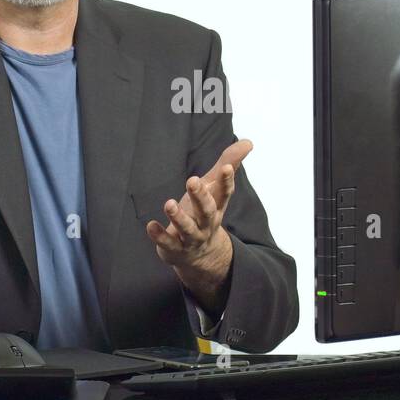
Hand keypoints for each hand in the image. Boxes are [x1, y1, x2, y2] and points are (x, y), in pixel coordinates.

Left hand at [144, 140, 252, 301]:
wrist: (201, 257)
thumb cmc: (205, 213)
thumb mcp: (215, 189)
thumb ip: (228, 165)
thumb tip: (248, 142)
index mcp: (217, 207)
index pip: (224, 194)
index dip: (226, 181)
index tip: (226, 168)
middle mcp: (206, 223)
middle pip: (206, 211)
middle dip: (200, 197)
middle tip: (192, 180)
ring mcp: (191, 238)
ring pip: (187, 229)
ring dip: (179, 217)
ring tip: (169, 204)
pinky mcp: (174, 249)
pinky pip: (168, 243)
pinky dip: (159, 235)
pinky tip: (151, 225)